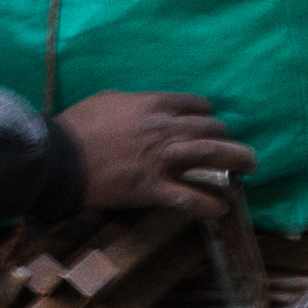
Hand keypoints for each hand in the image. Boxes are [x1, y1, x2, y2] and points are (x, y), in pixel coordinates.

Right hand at [59, 91, 257, 217]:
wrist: (57, 158)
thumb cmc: (76, 125)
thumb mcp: (106, 99)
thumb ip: (132, 101)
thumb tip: (142, 106)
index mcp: (153, 104)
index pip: (196, 105)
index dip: (207, 115)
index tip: (210, 123)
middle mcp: (164, 128)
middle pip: (211, 129)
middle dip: (227, 138)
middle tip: (236, 149)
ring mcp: (161, 160)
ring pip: (211, 157)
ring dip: (237, 161)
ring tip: (250, 168)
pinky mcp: (153, 190)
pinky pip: (191, 197)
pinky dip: (210, 204)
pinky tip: (222, 208)